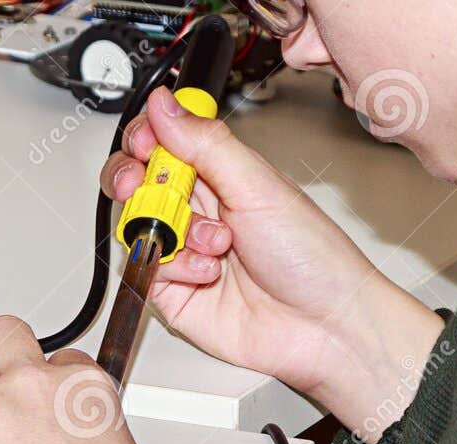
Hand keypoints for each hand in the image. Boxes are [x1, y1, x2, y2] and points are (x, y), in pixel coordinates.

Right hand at [102, 88, 444, 440]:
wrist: (323, 325)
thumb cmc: (312, 257)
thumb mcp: (258, 186)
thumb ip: (205, 143)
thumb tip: (165, 104)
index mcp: (221, 176)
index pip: (163, 143)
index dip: (146, 138)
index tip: (145, 140)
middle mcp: (199, 211)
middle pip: (138, 182)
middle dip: (134, 179)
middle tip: (143, 182)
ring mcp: (184, 252)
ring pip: (138, 226)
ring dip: (172, 230)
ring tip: (215, 243)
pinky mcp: (173, 293)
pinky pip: (145, 271)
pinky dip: (175, 268)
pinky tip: (209, 274)